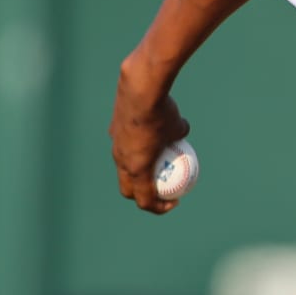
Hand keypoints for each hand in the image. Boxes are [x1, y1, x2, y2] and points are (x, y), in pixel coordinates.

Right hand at [109, 65, 190, 214]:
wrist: (138, 87)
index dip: (158, 207)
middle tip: (160, 190)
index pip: (144, 200)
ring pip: (123, 165)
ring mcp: (115, 144)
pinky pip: (123, 144)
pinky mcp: (113, 128)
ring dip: (136, 170)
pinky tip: (145, 131)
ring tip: (153, 163)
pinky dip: (133, 145)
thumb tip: (183, 134)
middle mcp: (121, 159)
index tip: (174, 201)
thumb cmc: (162, 111)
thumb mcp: (178, 126)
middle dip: (142, 194)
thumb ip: (179, 134)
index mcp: (137, 167)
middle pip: (128, 188)